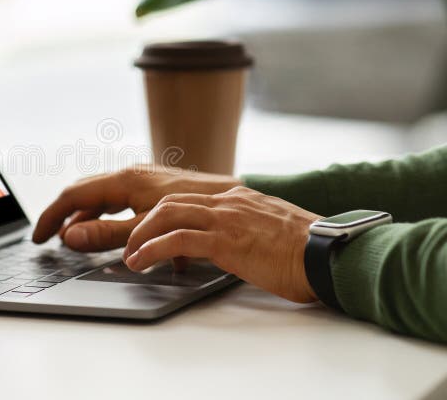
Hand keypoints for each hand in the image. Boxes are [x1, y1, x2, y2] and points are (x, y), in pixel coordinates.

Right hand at [32, 166, 240, 250]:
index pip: (73, 196)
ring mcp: (142, 180)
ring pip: (102, 198)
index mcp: (123, 180)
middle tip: (48, 237)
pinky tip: (110, 234)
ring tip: (74, 239)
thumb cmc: (194, 212)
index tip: (38, 238)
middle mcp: (130, 175)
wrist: (235, 198)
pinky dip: (106, 217)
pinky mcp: (154, 188)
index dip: (51, 217)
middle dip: (63, 215)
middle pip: (84, 193)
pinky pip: (120, 201)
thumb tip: (70, 236)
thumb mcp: (145, 228)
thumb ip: (107, 234)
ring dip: (85, 218)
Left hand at [122, 186, 319, 302]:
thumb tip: (239, 247)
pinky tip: (141, 262)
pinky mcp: (225, 240)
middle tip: (133, 244)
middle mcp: (229, 202)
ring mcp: (226, 219)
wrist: (330, 254)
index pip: (190, 199)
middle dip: (145, 223)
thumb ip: (250, 231)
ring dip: (142, 236)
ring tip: (130, 256)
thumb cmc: (309, 252)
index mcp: (239, 199)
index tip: (151, 231)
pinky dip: (152, 249)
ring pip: (167, 215)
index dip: (164, 215)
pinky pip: (176, 239)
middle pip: (170, 203)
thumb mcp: (273, 231)